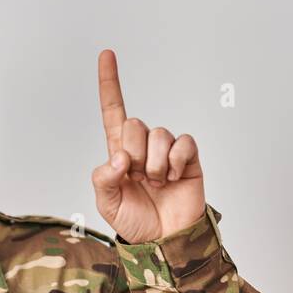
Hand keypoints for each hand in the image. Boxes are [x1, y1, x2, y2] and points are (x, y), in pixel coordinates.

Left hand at [91, 49, 204, 242]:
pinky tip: (174, 179)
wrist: (164, 239)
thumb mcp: (107, 203)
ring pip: (158, 135)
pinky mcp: (189, 157)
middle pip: (134, 124)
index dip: (110, 83)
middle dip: (133, 155)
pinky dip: (176, 162)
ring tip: (157, 184)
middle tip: (139, 179)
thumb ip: (103, 178)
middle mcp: (143, 146)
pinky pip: (182, 142)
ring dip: (154, 165)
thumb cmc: (135, 221)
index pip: (113, 111)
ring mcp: (166, 150)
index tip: (107, 53)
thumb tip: (120, 156)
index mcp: (120, 152)